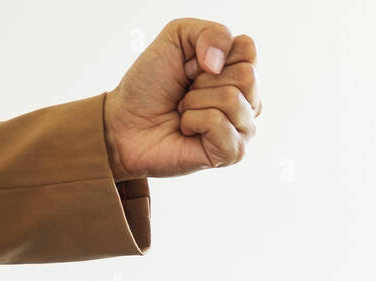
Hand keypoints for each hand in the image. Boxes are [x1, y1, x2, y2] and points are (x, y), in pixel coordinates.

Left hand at [103, 18, 260, 180]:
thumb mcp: (176, 38)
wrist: (126, 122)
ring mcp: (244, 129)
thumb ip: (209, 32)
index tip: (193, 66)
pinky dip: (192, 122)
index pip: (248, 48)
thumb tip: (218, 64)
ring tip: (184, 111)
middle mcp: (248, 101)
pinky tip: (187, 130)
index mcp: (238, 72)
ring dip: (195, 102)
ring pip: (232, 99)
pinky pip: (218, 124)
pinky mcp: (233, 152)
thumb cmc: (151, 84)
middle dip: (204, 80)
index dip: (214, 51)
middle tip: (187, 91)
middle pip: (246, 75)